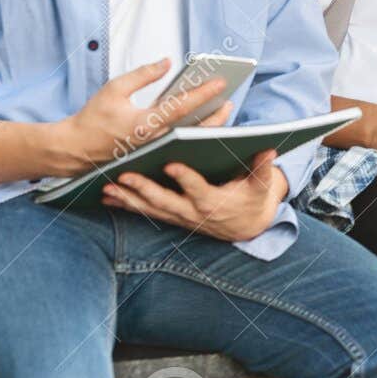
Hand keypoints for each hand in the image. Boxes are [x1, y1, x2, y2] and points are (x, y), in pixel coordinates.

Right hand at [55, 58, 229, 173]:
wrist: (75, 150)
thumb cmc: (93, 119)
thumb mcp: (114, 89)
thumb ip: (143, 75)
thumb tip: (167, 63)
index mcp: (144, 124)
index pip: (181, 107)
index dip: (203, 94)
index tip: (220, 82)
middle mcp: (154, 140)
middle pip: (194, 130)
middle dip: (215, 116)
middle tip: (229, 100)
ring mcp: (154, 151)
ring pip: (189, 139)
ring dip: (207, 126)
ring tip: (221, 110)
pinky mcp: (152, 155)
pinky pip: (179, 145)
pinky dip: (193, 135)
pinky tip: (202, 124)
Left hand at [102, 148, 288, 241]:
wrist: (247, 227)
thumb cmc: (253, 200)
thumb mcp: (262, 187)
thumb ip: (263, 169)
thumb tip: (269, 151)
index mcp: (214, 202)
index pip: (197, 189)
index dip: (185, 178)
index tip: (171, 164)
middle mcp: (193, 213)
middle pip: (164, 202)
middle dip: (143, 189)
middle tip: (125, 176)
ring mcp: (180, 217)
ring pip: (150, 209)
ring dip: (128, 199)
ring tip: (107, 187)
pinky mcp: (172, 218)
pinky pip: (146, 212)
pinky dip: (127, 206)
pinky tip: (109, 197)